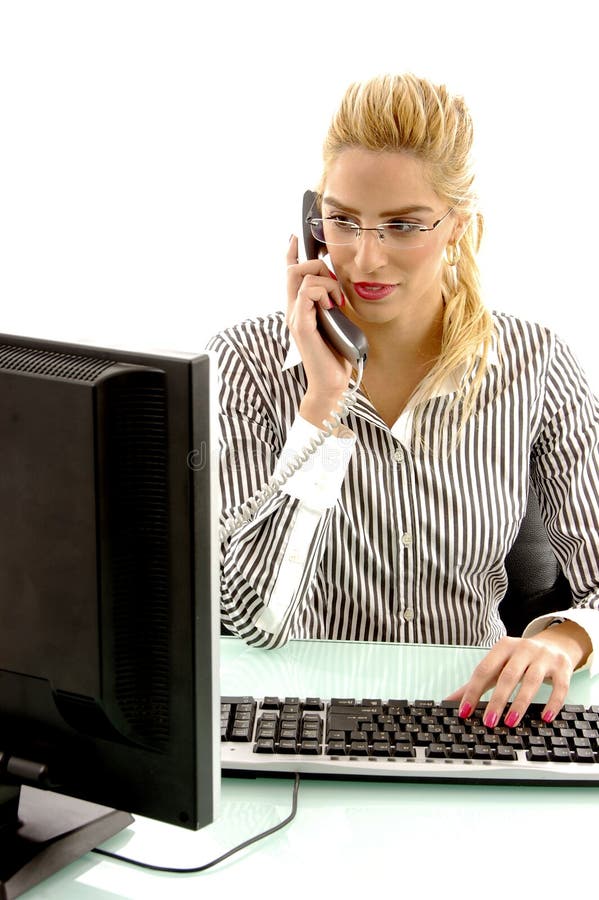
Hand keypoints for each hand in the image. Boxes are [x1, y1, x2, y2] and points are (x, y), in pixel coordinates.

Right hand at [286, 235, 351, 425]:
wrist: (332, 383)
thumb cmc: (336, 355)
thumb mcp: (336, 321)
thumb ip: (331, 303)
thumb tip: (338, 285)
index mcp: (300, 309)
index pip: (290, 274)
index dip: (291, 253)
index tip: (294, 237)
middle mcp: (293, 310)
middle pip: (294, 268)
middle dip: (317, 264)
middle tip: (335, 283)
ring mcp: (295, 317)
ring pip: (302, 276)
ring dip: (326, 281)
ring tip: (336, 301)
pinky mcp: (301, 324)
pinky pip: (307, 292)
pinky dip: (323, 292)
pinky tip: (332, 306)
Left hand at [445, 621, 591, 727]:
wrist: (555, 644)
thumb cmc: (521, 659)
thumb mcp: (499, 665)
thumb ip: (477, 682)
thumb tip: (449, 701)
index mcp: (503, 647)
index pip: (484, 670)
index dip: (473, 691)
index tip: (464, 712)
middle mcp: (523, 649)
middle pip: (508, 676)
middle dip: (497, 700)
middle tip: (488, 721)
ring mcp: (544, 657)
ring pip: (531, 681)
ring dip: (520, 703)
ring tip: (510, 722)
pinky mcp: (563, 667)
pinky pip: (559, 687)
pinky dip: (553, 703)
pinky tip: (545, 718)